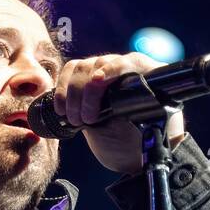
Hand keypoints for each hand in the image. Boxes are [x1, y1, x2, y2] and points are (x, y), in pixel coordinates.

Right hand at [53, 51, 185, 173]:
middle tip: (86, 119)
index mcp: (147, 75)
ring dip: (72, 94)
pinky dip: (62, 90)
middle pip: (99, 64)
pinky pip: (70, 72)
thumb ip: (141, 119)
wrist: (131, 147)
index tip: (97, 80)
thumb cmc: (144, 138)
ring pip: (81, 68)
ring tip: (74, 119)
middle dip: (87, 92)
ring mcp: (104, 68)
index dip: (112, 68)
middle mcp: (124, 67)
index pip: (129, 63)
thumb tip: (129, 112)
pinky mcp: (86, 77)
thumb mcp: (148, 132)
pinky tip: (61, 109)